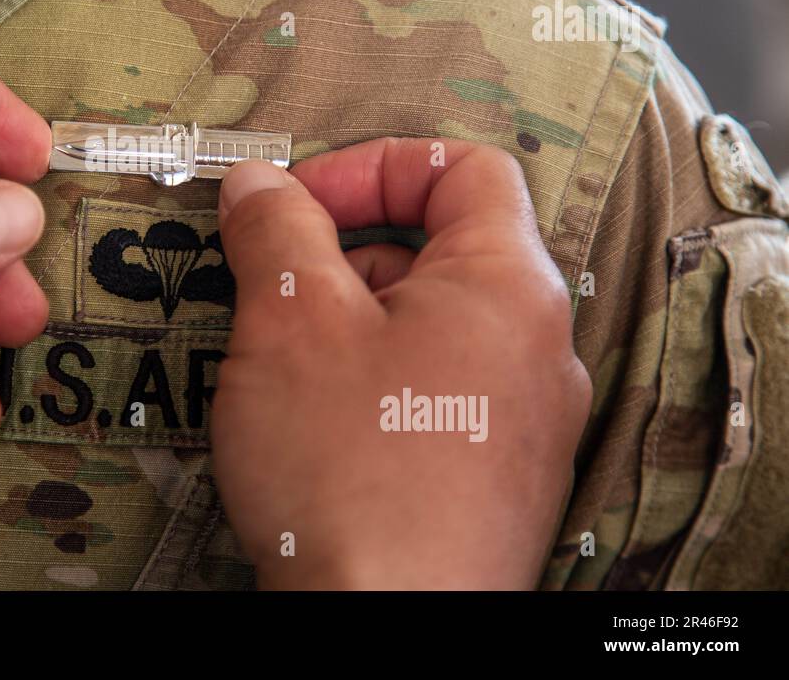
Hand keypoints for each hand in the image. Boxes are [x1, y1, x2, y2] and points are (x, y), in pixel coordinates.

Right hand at [210, 139, 590, 589]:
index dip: (372, 167)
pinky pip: (434, 396)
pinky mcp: (496, 479)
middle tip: (272, 288)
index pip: (463, 171)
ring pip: (430, 329)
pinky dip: (374, 386)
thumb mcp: (289, 322)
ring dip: (351, 324)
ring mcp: (523, 422)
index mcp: (507, 286)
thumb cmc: (351, 472)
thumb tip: (259, 184)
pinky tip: (318, 428)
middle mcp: (536, 348)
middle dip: (344, 252)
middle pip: (441, 251)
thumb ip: (275, 231)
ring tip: (284, 369)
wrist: (387, 630)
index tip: (299, 204)